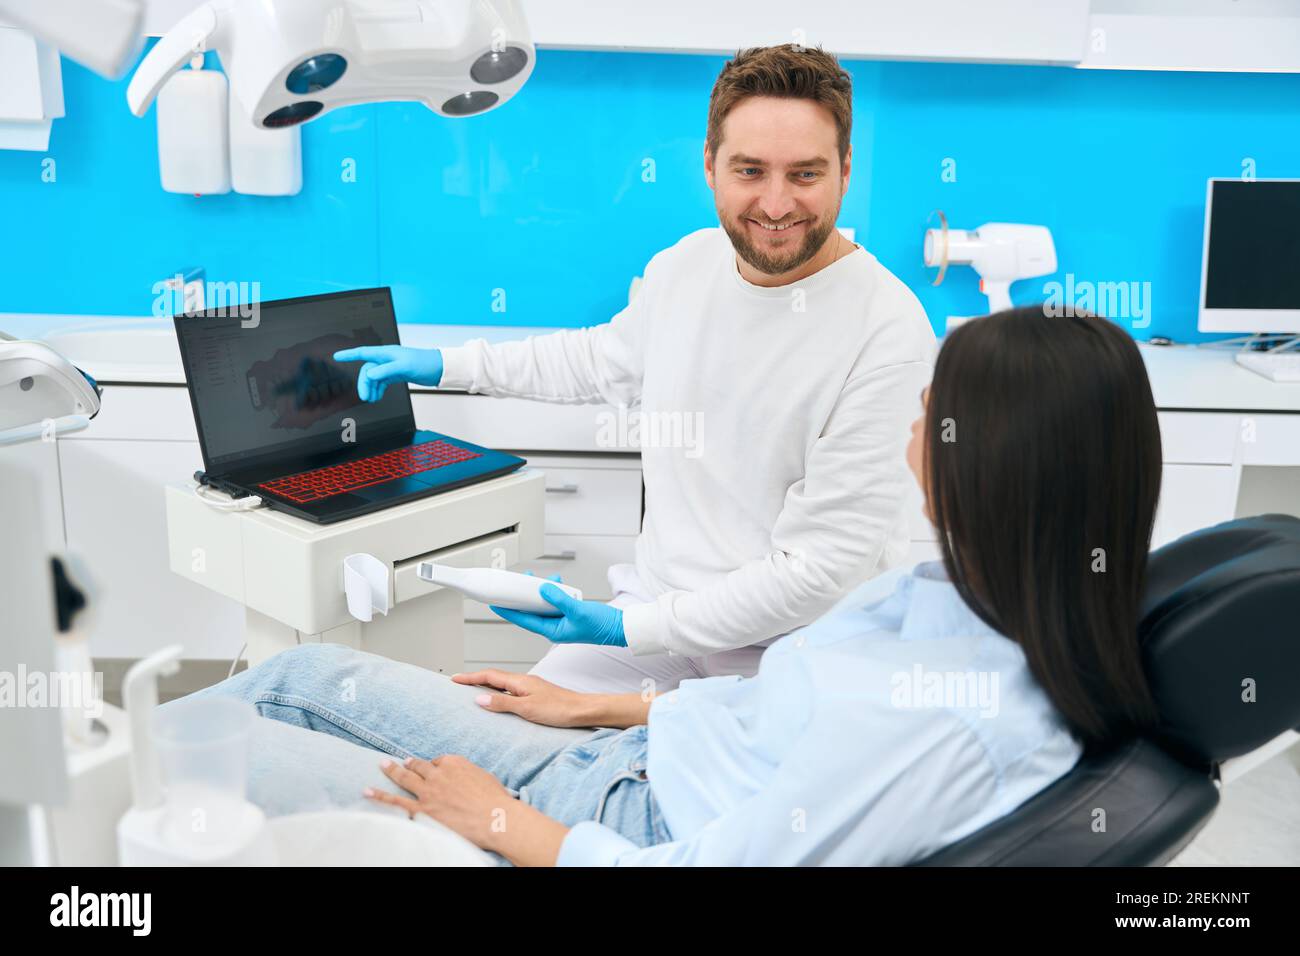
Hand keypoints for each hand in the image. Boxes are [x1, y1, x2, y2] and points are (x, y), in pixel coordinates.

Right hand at [332, 346, 443, 401]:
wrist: (438, 368)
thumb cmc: (424, 363)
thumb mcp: (404, 367)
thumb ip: (386, 370)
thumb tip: (370, 375)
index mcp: (386, 352)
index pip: (363, 352)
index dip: (349, 354)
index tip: (336, 356)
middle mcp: (387, 358)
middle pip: (368, 370)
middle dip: (364, 383)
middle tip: (365, 397)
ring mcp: (391, 366)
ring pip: (374, 377)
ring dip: (371, 388)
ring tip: (372, 399)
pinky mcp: (396, 374)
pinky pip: (382, 381)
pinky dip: (378, 389)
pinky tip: (378, 396)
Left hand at [365, 754, 569, 863]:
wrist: (495, 818)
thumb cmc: (496, 800)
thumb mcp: (485, 777)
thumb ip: (469, 775)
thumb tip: (465, 780)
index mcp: (454, 763)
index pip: (440, 761)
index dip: (436, 766)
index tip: (434, 769)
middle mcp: (438, 774)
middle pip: (419, 766)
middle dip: (409, 763)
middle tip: (399, 760)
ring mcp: (428, 792)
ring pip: (405, 777)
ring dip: (391, 770)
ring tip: (382, 764)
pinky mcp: (422, 810)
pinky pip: (396, 802)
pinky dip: (380, 796)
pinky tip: (367, 792)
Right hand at [452, 669, 599, 727]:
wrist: (583, 711)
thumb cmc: (560, 709)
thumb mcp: (527, 708)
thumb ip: (502, 703)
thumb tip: (479, 698)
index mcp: (520, 681)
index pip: (489, 676)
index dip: (470, 677)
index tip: (454, 679)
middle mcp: (524, 682)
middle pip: (494, 677)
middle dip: (475, 680)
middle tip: (459, 684)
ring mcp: (531, 688)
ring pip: (503, 684)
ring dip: (487, 687)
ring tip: (473, 692)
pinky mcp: (537, 696)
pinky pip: (512, 691)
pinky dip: (500, 694)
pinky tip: (500, 702)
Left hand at [491, 581, 625, 646]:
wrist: (619, 628)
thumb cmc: (601, 626)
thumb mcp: (578, 610)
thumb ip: (559, 599)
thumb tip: (542, 588)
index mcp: (552, 631)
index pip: (524, 620)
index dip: (508, 612)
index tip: (495, 604)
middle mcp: (554, 626)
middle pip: (531, 610)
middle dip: (522, 596)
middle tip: (513, 584)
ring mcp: (562, 620)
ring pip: (543, 604)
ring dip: (539, 591)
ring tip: (536, 579)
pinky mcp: (570, 613)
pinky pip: (556, 601)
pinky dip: (554, 591)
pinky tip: (556, 582)